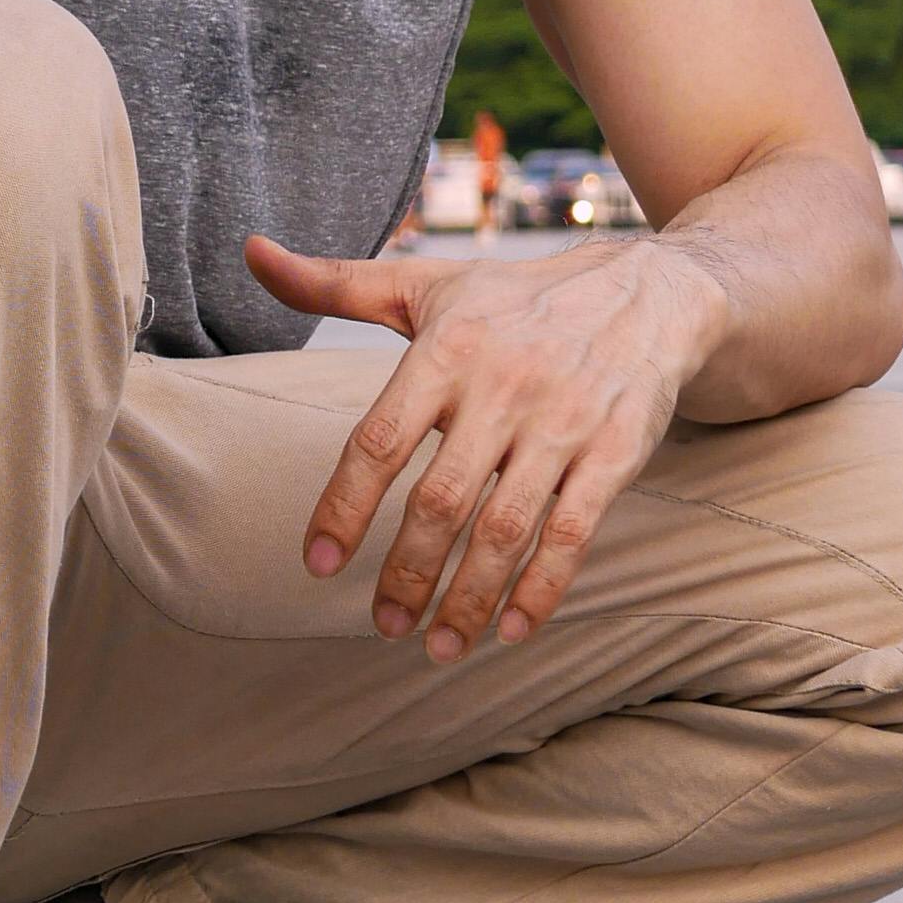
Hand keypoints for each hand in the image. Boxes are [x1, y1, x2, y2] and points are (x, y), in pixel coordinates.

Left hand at [248, 222, 732, 663]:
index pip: (380, 440)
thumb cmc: (518, 299)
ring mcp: (563, 424)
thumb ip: (334, 284)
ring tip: (437, 647)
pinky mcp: (615, 454)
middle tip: (381, 624)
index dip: (345, 507)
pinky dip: (541, 589)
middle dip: (408, 573)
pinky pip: (573, 534)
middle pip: (442, 500)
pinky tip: (510, 630)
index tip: (319, 563)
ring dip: (468, 598)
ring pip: (506, 529)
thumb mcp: (428, 285)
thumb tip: (252, 255)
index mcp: (447, 349)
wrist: (650, 293)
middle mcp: (504, 387)